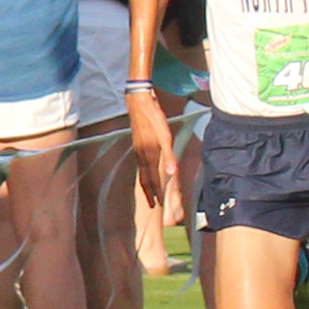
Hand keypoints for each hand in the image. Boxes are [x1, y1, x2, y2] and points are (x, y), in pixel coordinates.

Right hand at [127, 92, 178, 207]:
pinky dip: (143, 173)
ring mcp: (137, 150)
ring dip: (145, 184)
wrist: (139, 104)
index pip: (152, 178)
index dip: (156, 191)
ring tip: (148, 192)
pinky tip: (145, 172)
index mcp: (148, 154)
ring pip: (141, 172)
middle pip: (144, 178)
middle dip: (149, 192)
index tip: (158, 204)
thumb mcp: (165, 137)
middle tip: (152, 204)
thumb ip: (168, 156)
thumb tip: (171, 173)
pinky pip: (140, 165)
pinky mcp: (137, 145)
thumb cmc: (154, 119)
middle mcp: (141, 155)